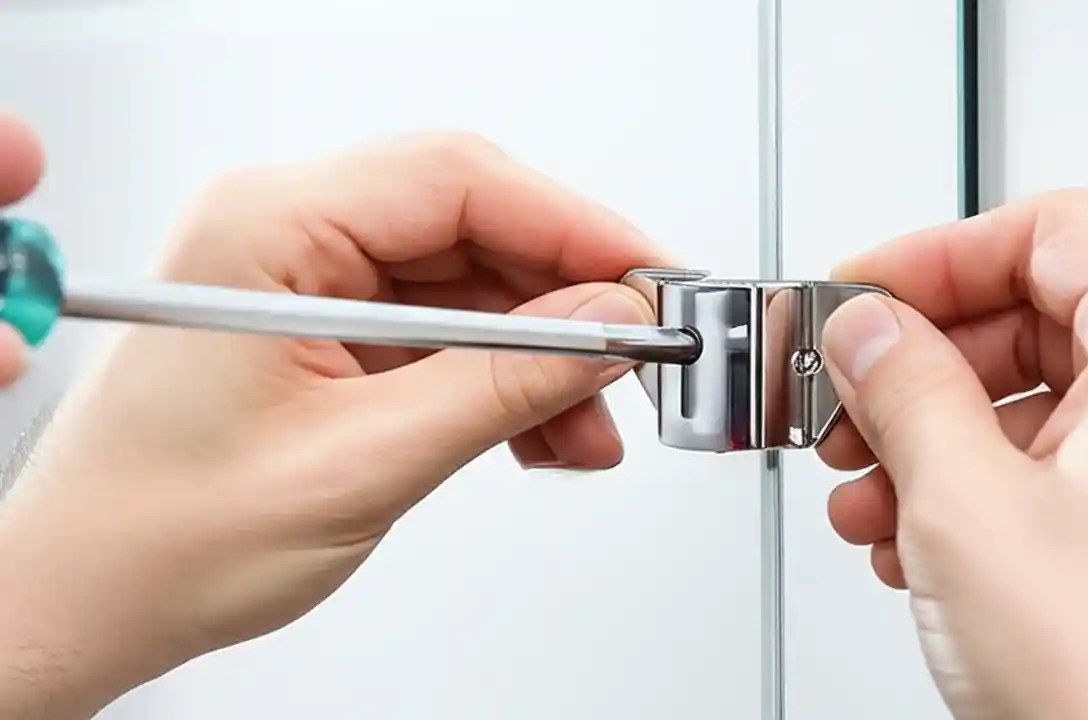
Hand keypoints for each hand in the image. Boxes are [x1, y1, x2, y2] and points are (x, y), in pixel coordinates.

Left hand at [0, 133, 667, 718]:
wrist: (86, 600)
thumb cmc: (158, 538)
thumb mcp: (361, 464)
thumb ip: (501, 387)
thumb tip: (610, 329)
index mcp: (266, 229)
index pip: (459, 181)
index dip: (575, 226)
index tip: (650, 281)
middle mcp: (285, 235)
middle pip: (474, 223)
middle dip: (569, 294)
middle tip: (641, 351)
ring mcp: (307, 280)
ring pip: (470, 282)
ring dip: (543, 351)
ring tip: (589, 422)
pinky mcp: (327, 327)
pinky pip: (444, 328)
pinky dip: (502, 376)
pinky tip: (542, 430)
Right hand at [818, 190, 1087, 717]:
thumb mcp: (968, 508)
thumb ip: (903, 389)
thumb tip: (864, 329)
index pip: (1047, 230)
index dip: (934, 256)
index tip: (859, 299)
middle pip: (1032, 312)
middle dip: (917, 363)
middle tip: (846, 401)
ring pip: (1031, 395)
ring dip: (929, 435)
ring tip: (866, 489)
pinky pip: (1051, 461)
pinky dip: (970, 484)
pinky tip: (911, 535)